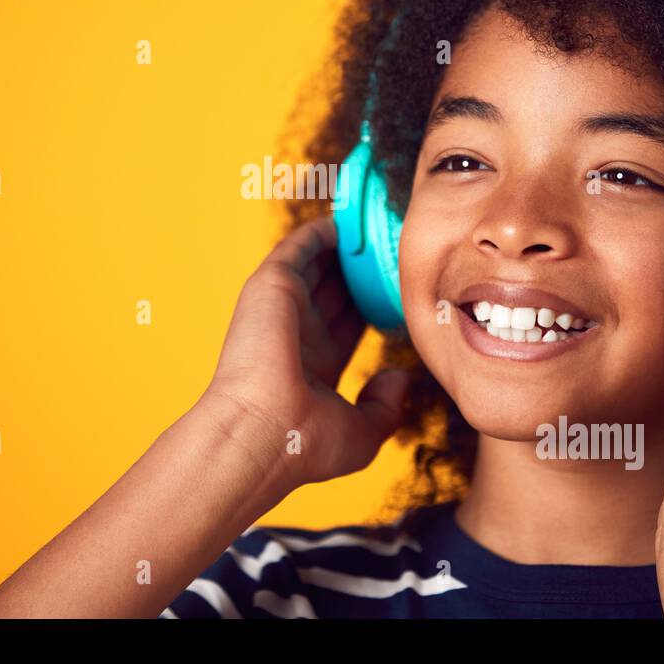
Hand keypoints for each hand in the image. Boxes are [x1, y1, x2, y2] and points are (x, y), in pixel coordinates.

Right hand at [198, 214, 409, 488]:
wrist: (262, 435)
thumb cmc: (304, 444)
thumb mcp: (361, 432)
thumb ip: (385, 406)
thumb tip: (399, 376)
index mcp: (314, 366)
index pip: (348, 325)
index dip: (374, 304)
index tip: (400, 289)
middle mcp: (297, 334)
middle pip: (335, 290)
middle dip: (361, 271)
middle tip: (392, 247)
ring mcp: (282, 308)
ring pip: (318, 264)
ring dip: (345, 245)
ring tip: (377, 223)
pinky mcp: (271, 286)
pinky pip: (300, 247)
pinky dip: (322, 231)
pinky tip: (350, 219)